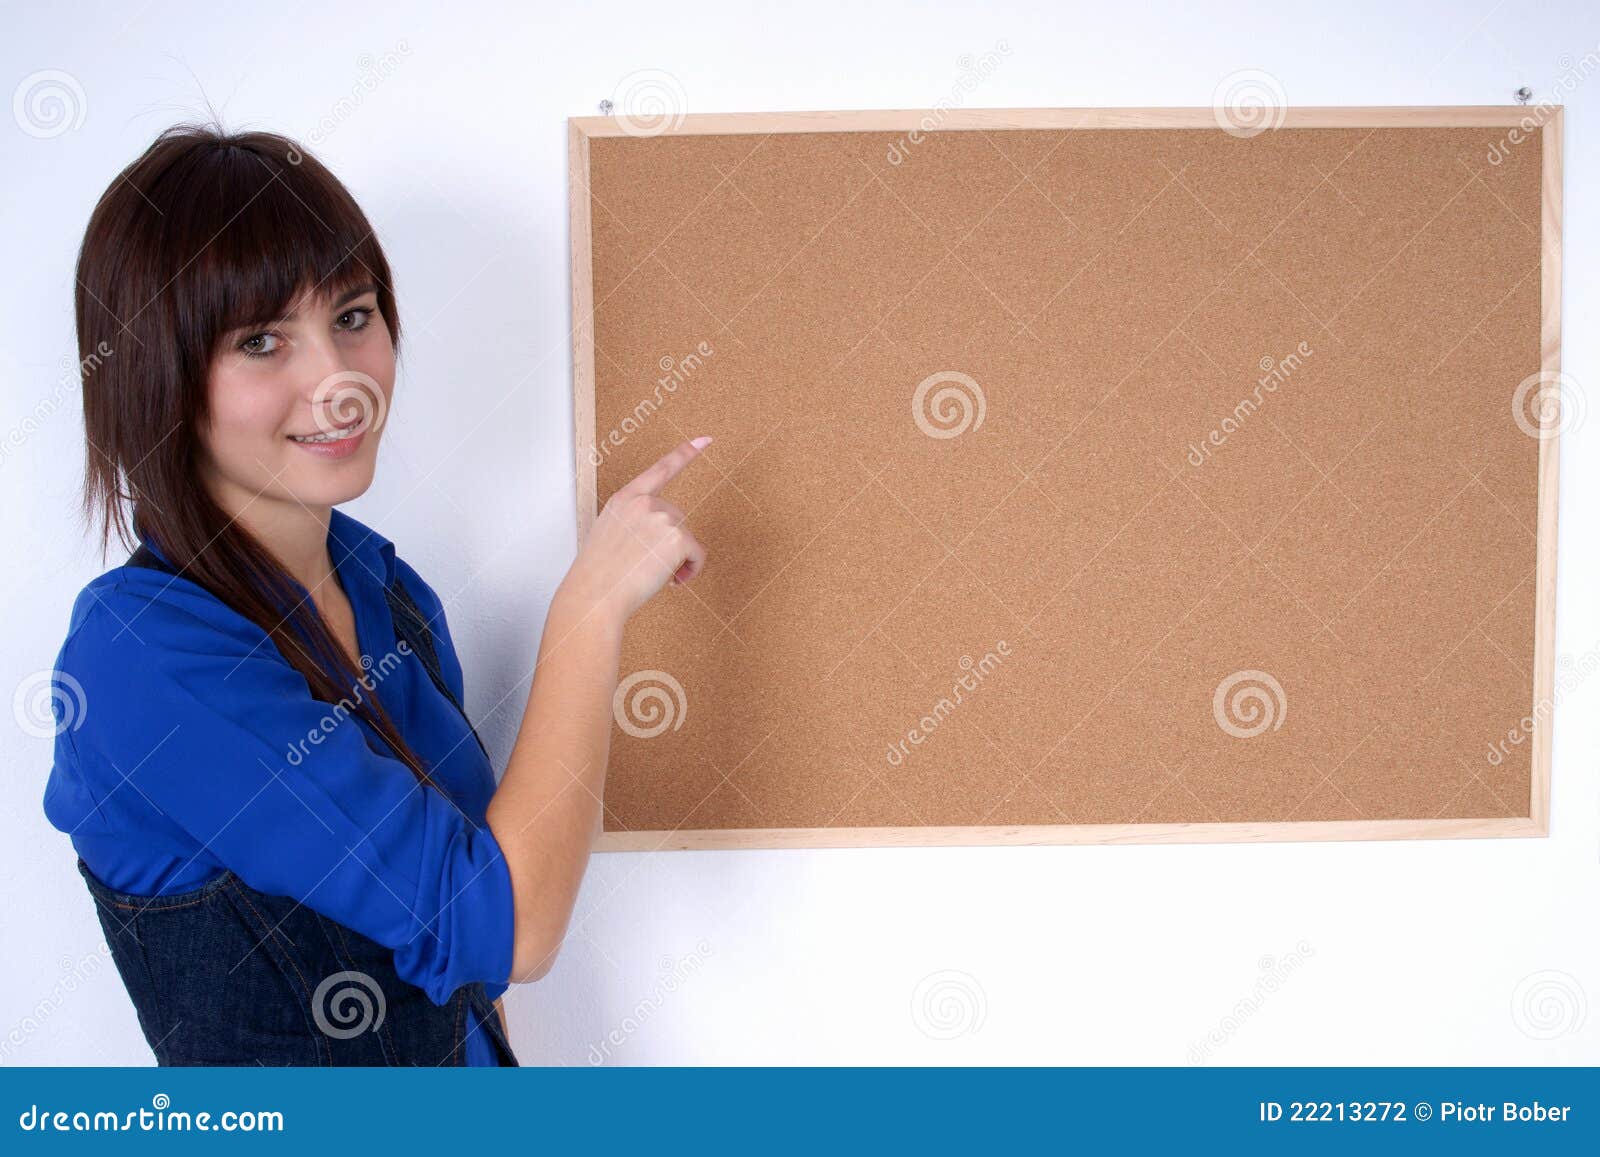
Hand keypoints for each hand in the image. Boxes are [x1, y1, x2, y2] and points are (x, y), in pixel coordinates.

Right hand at [563, 437, 710, 626]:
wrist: (595, 595)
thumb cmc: (598, 574)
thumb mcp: (607, 534)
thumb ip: (633, 522)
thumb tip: (661, 534)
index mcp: (624, 499)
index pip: (660, 470)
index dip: (685, 453)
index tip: (706, 440)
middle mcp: (644, 503)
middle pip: (677, 519)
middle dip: (669, 543)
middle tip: (650, 566)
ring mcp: (661, 517)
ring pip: (686, 539)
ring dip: (678, 560)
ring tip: (653, 575)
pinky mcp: (677, 537)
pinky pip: (698, 555)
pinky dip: (692, 570)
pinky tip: (673, 581)